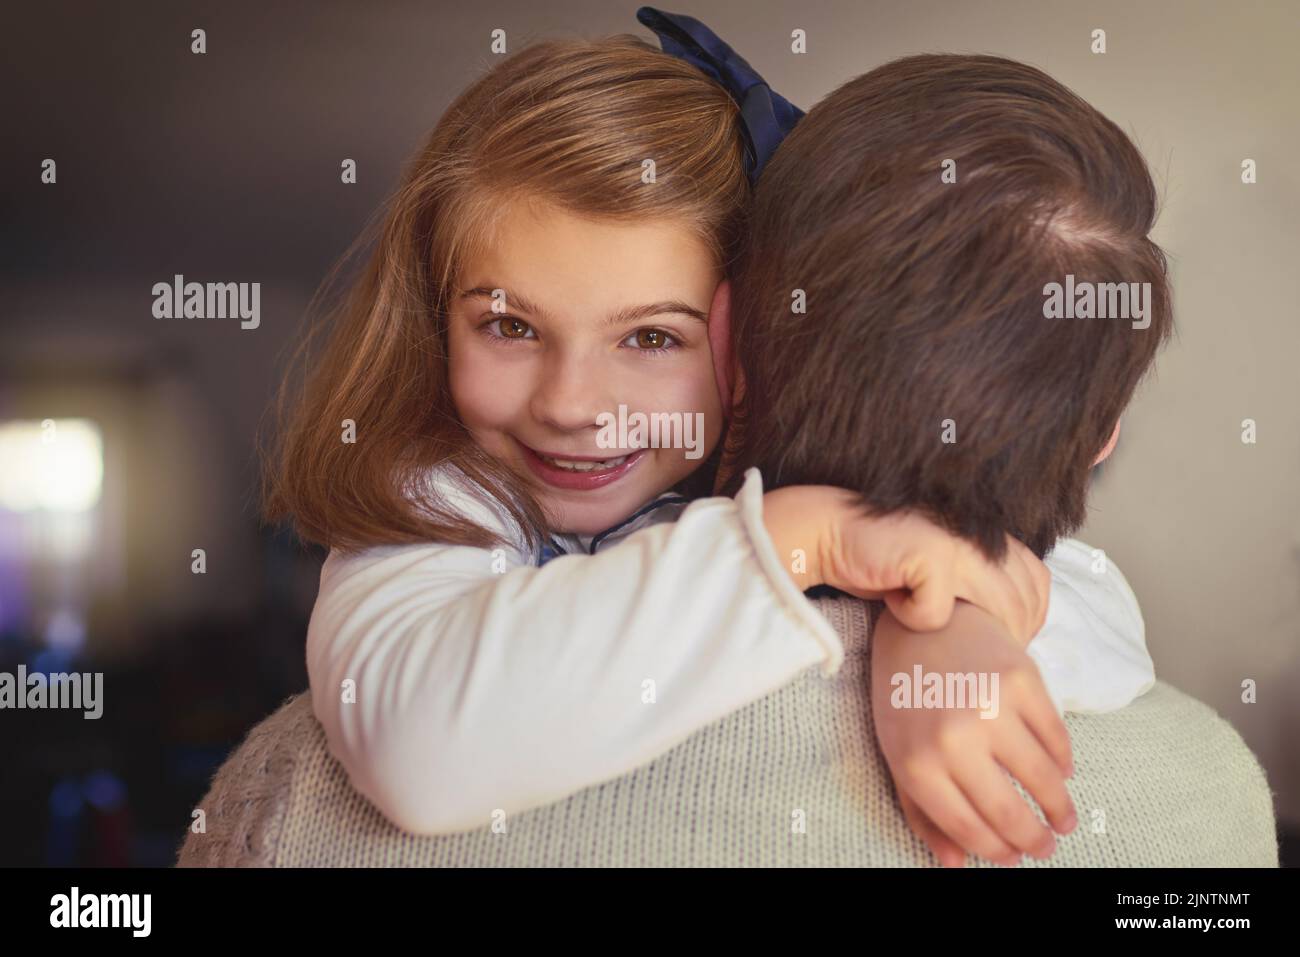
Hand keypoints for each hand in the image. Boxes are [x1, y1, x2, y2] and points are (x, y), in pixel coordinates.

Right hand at [764, 486, 1049, 642]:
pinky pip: (937, 613)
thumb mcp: (939, 568)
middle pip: (1022, 598)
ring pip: (994, 607)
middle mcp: (977, 535)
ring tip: (936, 630)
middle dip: (1006, 633)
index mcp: (986, 535)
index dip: (1030, 615)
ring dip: (969, 633)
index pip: (1038, 579)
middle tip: (973, 649)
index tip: (1007, 638)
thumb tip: (1010, 627)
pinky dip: (915, 620)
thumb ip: (975, 582)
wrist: (829, 532)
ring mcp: (956, 543)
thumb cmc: (883, 560)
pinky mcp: (927, 556)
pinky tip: (894, 605)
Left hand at [871, 603, 1075, 866]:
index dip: (996, 850)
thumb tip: (954, 862)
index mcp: (917, 762)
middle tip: (1046, 847)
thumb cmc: (907, 697)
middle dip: (1034, 839)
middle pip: (1008, 811)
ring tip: (1063, 820)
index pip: (969, 827)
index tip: (1014, 858)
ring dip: (1059, 807)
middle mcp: (953, 738)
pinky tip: (1062, 772)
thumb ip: (922, 811)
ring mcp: (991, 707)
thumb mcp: (897, 753)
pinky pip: (1056, 737)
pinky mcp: (1022, 679)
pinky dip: (1064, 762)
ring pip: (1042, 778)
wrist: (924, 625)